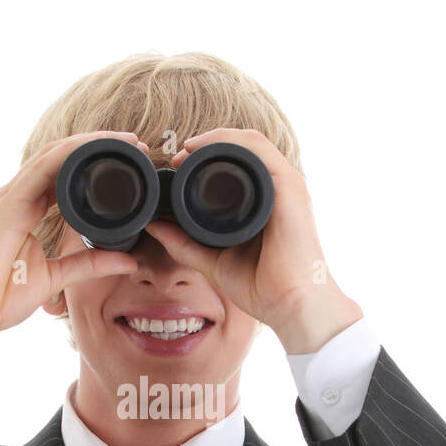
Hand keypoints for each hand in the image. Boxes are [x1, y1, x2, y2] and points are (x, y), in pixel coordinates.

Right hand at [0, 131, 150, 372]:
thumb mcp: (54, 279)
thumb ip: (88, 265)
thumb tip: (128, 261)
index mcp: (26, 210)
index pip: (64, 175)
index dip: (96, 164)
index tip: (132, 163)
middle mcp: (17, 197)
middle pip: (61, 158)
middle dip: (99, 147)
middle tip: (138, 146)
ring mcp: (9, 198)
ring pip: (53, 155)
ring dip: (90, 144)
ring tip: (126, 142)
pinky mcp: (6, 207)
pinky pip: (40, 170)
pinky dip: (68, 155)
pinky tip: (92, 148)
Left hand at [141, 128, 361, 353]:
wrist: (292, 306)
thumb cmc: (264, 288)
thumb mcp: (213, 261)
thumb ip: (184, 243)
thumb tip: (153, 225)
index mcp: (265, 202)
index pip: (238, 163)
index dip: (206, 156)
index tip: (177, 165)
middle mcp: (278, 189)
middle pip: (243, 147)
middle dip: (208, 143)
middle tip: (178, 156)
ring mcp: (286, 186)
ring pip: (250, 142)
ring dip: (216, 139)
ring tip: (188, 149)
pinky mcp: (290, 188)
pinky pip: (260, 151)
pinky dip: (232, 142)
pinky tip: (208, 148)